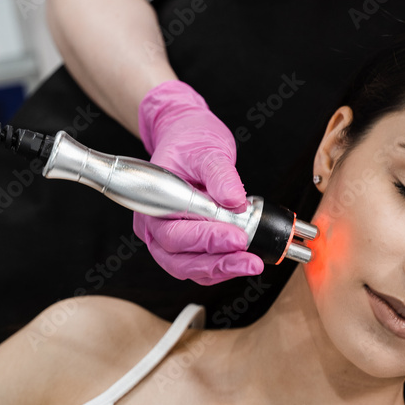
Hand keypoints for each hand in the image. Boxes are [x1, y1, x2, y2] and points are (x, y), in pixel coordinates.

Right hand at [133, 80, 263, 284]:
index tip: (237, 238)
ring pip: (185, 266)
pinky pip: (195, 262)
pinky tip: (241, 260)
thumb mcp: (209, 149)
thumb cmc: (190, 139)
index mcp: (154, 199)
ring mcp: (165, 233)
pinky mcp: (183, 239)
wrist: (186, 134)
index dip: (205, 240)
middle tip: (249, 261)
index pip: (174, 231)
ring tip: (251, 264)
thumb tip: (235, 201)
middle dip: (216, 263)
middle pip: (176, 257)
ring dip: (219, 269)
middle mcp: (153, 222)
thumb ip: (221, 175)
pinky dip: (219, 265)